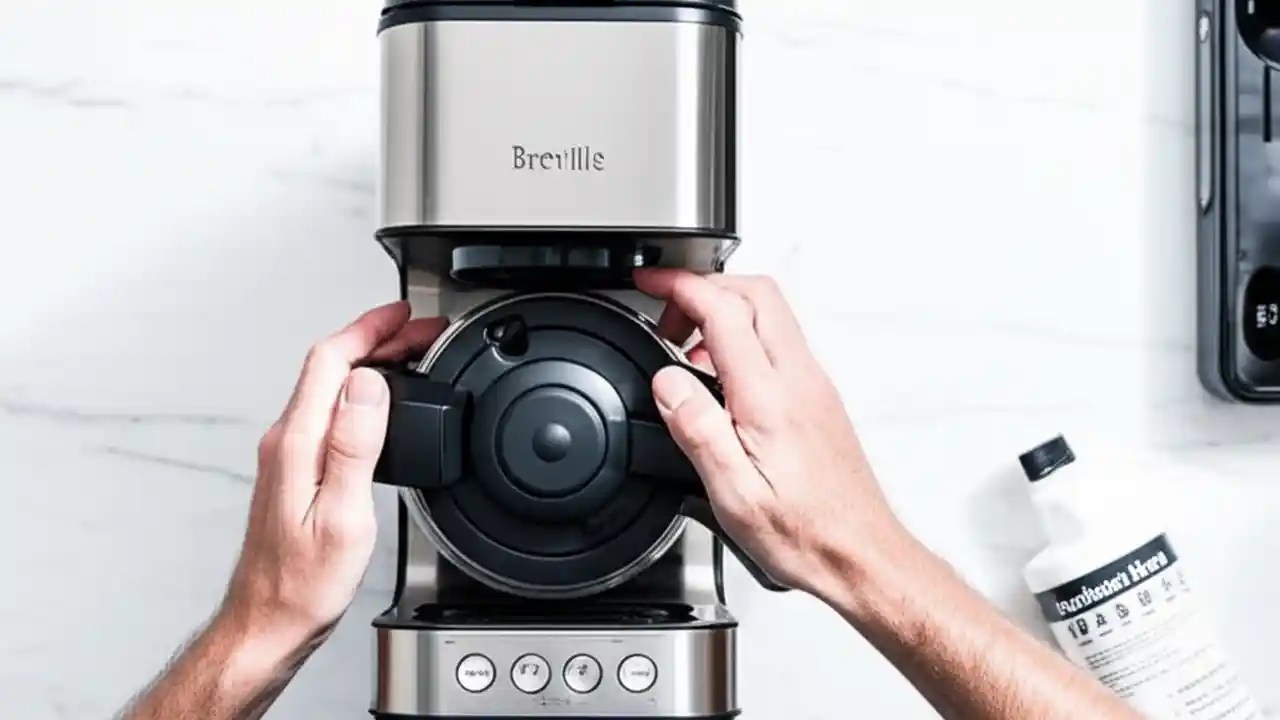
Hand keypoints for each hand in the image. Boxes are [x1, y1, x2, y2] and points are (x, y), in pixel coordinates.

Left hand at [219, 302, 446, 645]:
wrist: (268, 623)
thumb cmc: (302, 584)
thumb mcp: (341, 516)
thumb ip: (354, 445)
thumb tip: (368, 384)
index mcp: (297, 443)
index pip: (330, 361)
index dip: (368, 329)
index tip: (403, 316)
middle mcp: (286, 442)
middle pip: (331, 368)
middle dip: (379, 340)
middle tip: (423, 333)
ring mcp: (288, 456)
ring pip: (331, 388)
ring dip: (372, 364)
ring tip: (412, 358)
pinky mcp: (295, 471)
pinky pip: (330, 412)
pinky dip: (362, 394)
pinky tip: (383, 403)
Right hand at [636, 269, 911, 599]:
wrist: (861, 555)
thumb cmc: (807, 534)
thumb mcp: (734, 495)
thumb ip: (697, 430)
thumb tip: (666, 383)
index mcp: (771, 398)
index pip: (723, 310)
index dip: (679, 285)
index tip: (648, 281)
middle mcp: (799, 380)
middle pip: (754, 293)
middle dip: (701, 289)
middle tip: (663, 315)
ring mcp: (813, 386)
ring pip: (768, 315)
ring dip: (721, 314)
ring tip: (683, 352)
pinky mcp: (817, 399)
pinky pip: (777, 345)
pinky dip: (739, 341)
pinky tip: (717, 381)